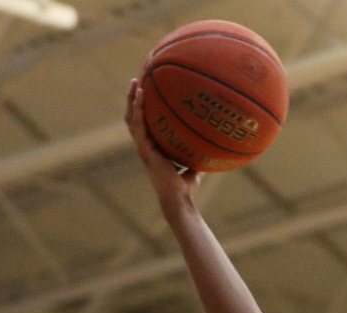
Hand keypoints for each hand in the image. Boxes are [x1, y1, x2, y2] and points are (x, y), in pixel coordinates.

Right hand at [125, 78, 200, 216]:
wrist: (179, 198)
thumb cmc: (186, 186)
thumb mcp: (194, 166)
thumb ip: (198, 155)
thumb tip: (214, 145)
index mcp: (153, 147)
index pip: (144, 124)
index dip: (142, 110)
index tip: (146, 92)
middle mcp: (145, 145)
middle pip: (134, 118)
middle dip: (133, 99)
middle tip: (137, 80)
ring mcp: (143, 147)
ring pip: (132, 118)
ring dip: (132, 99)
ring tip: (136, 81)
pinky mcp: (145, 148)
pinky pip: (139, 124)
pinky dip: (139, 108)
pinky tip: (143, 94)